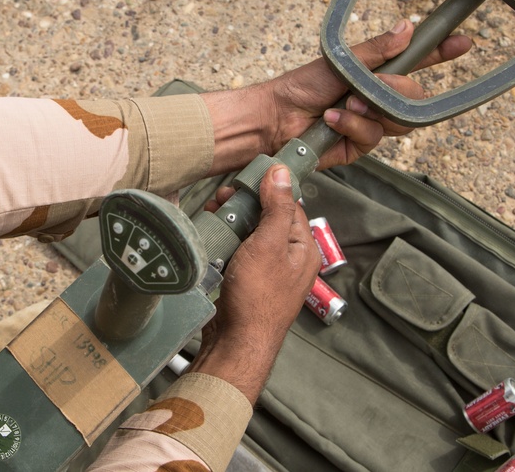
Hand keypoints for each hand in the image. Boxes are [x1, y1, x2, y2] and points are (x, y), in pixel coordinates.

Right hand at [187, 164, 320, 403]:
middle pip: (266, 218)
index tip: (243, 180)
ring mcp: (266, 270)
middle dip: (244, 205)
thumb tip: (282, 173)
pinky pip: (237, 252)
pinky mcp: (246, 280)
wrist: (236, 341)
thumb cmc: (258, 296)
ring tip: (212, 213)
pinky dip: (224, 241)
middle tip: (222, 198)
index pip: (288, 205)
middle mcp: (288, 258)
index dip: (266, 189)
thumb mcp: (268, 244)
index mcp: (303, 248)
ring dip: (231, 221)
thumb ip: (276, 207)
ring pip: (249, 234)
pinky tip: (211, 235)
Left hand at [200, 19, 471, 172]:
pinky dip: (353, 125)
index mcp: (373, 73)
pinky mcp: (358, 146)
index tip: (462, 42)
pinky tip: (333, 120)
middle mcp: (375, 98)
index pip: (415, 61)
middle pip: (412, 96)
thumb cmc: (300, 87)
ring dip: (371, 110)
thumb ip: (377, 50)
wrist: (274, 118)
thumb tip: (408, 27)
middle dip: (396, 91)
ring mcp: (368, 123)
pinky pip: (372, 136)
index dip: (439, 53)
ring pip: (396, 119)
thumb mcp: (340, 61)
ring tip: (344, 105)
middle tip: (372, 89)